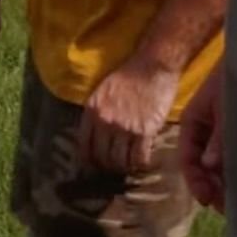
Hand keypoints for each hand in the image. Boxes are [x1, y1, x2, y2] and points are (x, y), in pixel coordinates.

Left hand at [78, 56, 177, 172]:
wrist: (151, 67)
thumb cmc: (127, 76)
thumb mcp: (101, 93)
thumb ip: (96, 113)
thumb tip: (94, 135)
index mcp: (92, 112)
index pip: (85, 146)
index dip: (89, 160)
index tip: (94, 166)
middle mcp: (105, 122)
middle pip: (102, 157)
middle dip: (107, 166)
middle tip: (114, 169)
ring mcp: (125, 128)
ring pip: (120, 160)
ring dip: (124, 167)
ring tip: (128, 166)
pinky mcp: (145, 131)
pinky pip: (139, 157)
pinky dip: (140, 164)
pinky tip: (141, 162)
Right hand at [182, 70, 225, 209]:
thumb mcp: (226, 106)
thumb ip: (220, 136)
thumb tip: (209, 167)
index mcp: (194, 123)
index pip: (186, 157)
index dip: (194, 179)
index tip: (206, 199)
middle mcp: (207, 133)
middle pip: (202, 167)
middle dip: (211, 188)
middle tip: (226, 207)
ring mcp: (225, 136)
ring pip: (220, 167)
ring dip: (226, 185)